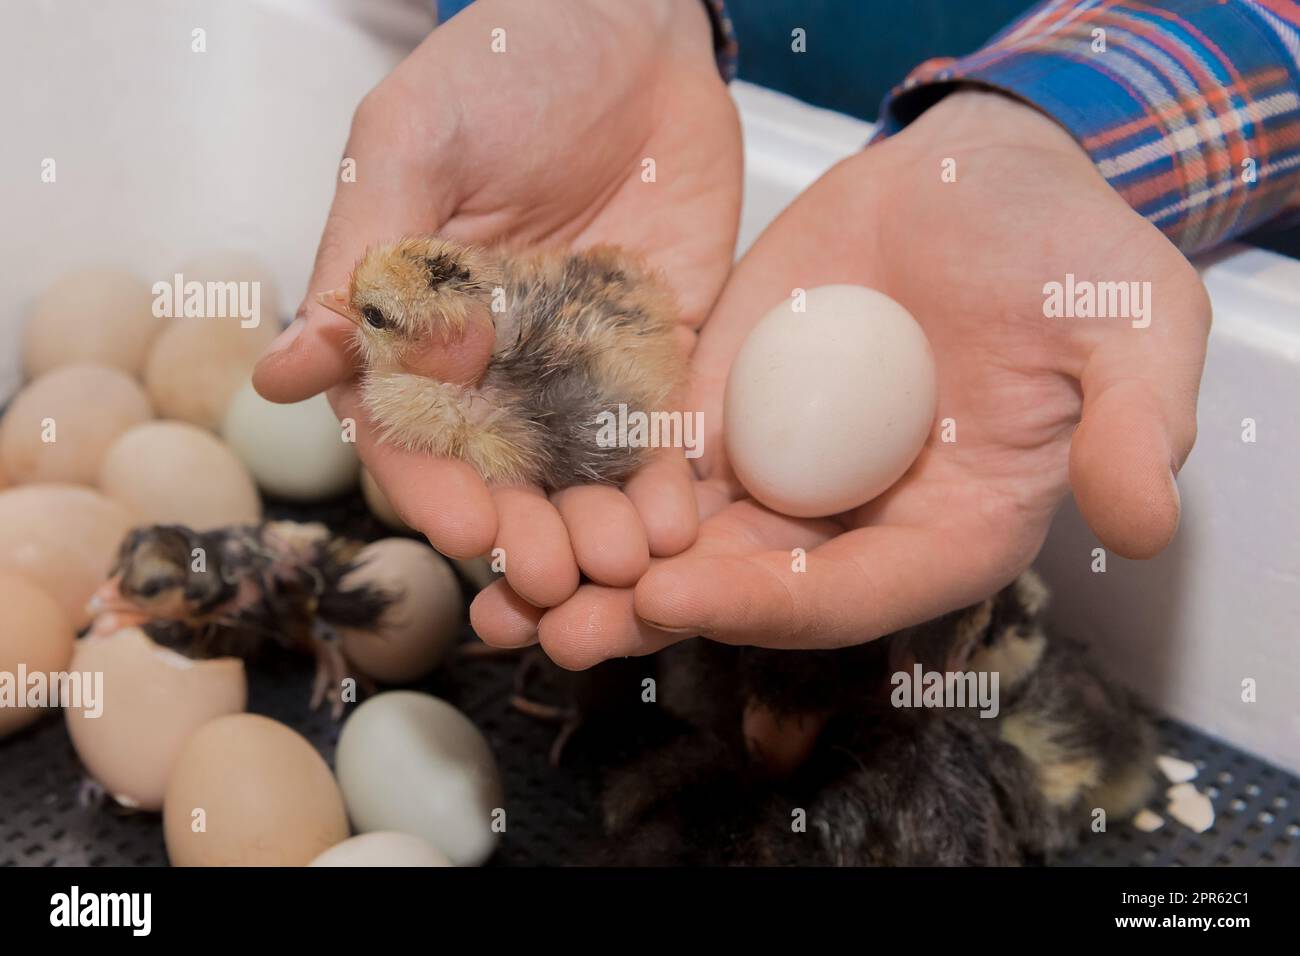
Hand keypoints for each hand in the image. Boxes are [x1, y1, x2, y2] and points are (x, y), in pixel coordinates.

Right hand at [253, 0, 740, 603]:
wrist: (630, 23)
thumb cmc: (502, 66)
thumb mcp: (415, 146)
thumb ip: (367, 262)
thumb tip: (287, 374)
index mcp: (419, 329)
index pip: (413, 434)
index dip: (434, 489)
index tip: (470, 528)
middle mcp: (496, 365)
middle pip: (504, 475)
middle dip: (529, 533)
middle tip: (560, 575)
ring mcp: (580, 365)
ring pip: (584, 471)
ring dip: (604, 527)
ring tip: (631, 567)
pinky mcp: (658, 353)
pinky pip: (663, 429)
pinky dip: (671, 479)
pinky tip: (685, 521)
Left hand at [477, 90, 1208, 666]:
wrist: (973, 176)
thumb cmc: (1059, 248)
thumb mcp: (1128, 316)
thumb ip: (1130, 414)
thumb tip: (1143, 517)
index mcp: (950, 531)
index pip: (855, 595)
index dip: (768, 606)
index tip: (677, 594)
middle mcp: (856, 523)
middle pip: (747, 593)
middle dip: (650, 615)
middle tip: (555, 626)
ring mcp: (784, 474)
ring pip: (681, 545)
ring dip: (594, 575)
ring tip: (504, 588)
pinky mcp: (725, 417)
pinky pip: (653, 467)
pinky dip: (590, 493)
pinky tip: (513, 505)